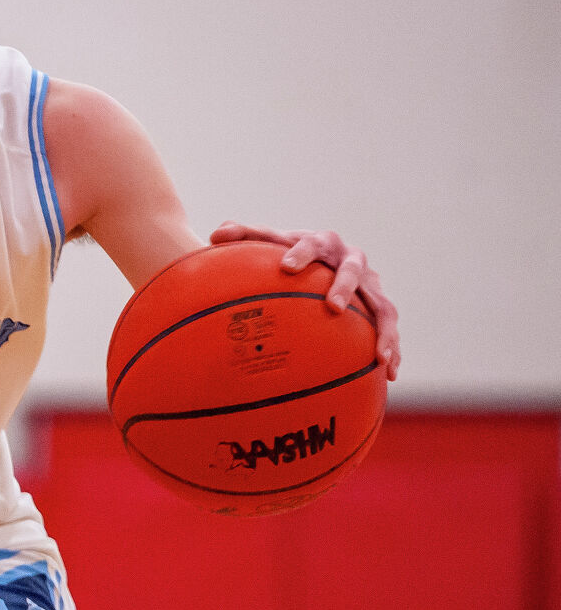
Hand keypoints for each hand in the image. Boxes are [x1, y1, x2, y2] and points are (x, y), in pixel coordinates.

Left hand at [210, 222, 400, 380]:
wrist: (323, 258)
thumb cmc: (288, 253)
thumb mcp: (268, 242)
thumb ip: (243, 236)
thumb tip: (216, 234)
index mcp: (323, 242)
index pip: (312, 244)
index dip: (300, 253)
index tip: (286, 267)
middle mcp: (352, 260)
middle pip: (353, 270)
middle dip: (345, 287)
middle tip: (333, 307)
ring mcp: (370, 284)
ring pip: (382, 305)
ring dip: (383, 329)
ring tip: (378, 356)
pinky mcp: (379, 307)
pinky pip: (388, 329)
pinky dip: (393, 349)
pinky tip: (389, 374)